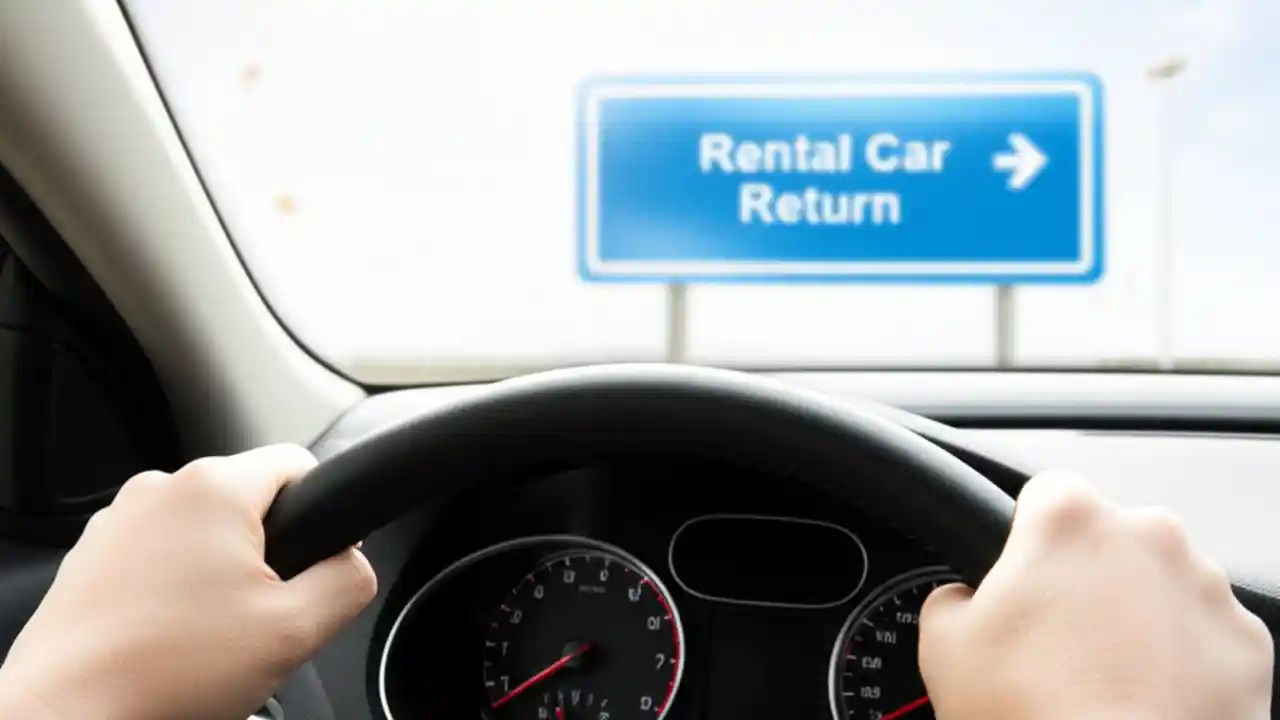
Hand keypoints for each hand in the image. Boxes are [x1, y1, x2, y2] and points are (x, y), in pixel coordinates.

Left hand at [0, 444, 377, 719]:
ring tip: (207, 637)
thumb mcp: (296, 630)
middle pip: (249, 504)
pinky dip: (173, 591)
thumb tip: (355, 563)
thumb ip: (348, 581)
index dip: (323, 514)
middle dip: (266, 555)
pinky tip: (169, 640)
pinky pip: (157, 559)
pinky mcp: (89, 559)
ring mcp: (117, 522)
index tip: (312, 568)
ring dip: (217, 575)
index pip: (299, 464)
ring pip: (202, 535)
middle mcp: (160, 489)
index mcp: (215, 488)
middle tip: (258, 617)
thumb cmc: (168, 672)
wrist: (66, 717)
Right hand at [919, 472, 1272, 719]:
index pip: (1044, 493)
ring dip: (1137, 616)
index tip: (1022, 577)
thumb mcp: (942, 644)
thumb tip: (963, 598)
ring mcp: (1207, 589)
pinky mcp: (1248, 645)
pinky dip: (1183, 659)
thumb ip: (952, 596)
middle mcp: (1149, 536)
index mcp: (1070, 519)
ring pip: (1162, 584)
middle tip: (1056, 640)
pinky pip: (1207, 635)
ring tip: (1103, 678)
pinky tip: (1145, 698)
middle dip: (1087, 578)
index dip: (1026, 538)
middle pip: (1110, 537)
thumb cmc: (1028, 714)